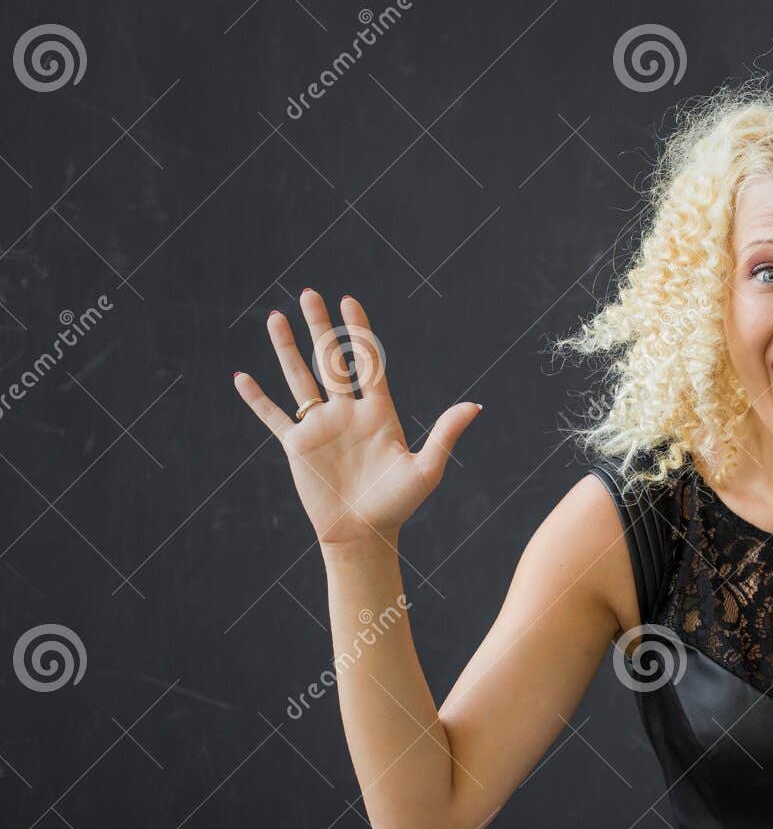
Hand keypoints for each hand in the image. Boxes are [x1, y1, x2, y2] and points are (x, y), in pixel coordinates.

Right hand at [233, 289, 481, 547]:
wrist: (364, 534)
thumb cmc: (398, 504)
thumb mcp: (426, 469)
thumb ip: (445, 434)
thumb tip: (475, 406)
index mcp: (379, 413)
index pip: (367, 362)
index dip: (358, 332)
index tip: (349, 301)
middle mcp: (347, 413)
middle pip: (330, 360)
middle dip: (319, 327)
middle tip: (309, 293)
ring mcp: (320, 427)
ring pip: (300, 379)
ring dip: (286, 349)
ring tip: (276, 317)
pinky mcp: (297, 446)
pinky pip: (273, 417)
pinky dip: (257, 399)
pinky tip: (241, 377)